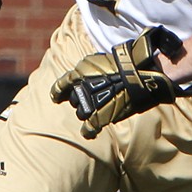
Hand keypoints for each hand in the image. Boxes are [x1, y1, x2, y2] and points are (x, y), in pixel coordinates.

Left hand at [50, 27, 183, 137]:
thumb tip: (81, 75)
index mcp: (78, 73)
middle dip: (79, 100)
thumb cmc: (121, 64)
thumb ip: (86, 69)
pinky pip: (88, 128)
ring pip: (81, 113)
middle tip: (91, 98)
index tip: (56, 97)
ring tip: (97, 110)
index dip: (57, 92)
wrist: (136, 75)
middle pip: (73, 100)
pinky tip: (89, 132)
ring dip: (86, 112)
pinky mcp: (99, 117)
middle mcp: (80, 90)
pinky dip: (88, 131)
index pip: (61, 85)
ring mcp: (89, 105)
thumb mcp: (98, 59)